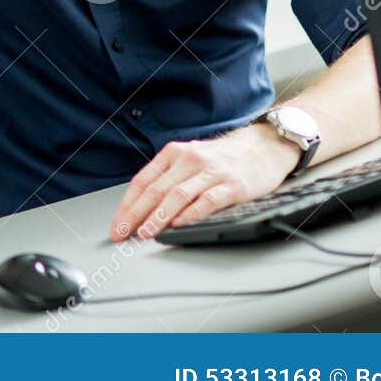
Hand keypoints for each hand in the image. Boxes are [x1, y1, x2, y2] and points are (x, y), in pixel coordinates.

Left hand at [110, 124, 301, 240]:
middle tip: (121, 234)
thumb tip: (143, 206)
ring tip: (145, 233)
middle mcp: (189, 160)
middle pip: (156, 190)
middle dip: (134, 214)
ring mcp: (211, 172)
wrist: (264, 146)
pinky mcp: (233, 185)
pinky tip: (179, 224)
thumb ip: (170, 177)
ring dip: (158, 217)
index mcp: (173, 153)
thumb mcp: (190, 158)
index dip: (127, 204)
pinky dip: (191, 213)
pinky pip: (208, 200)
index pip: (143, 181)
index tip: (116, 224)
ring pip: (178, 195)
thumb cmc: (224, 158)